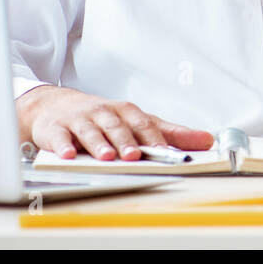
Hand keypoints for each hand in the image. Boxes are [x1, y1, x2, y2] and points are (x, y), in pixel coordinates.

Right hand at [16, 85, 214, 160]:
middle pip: (118, 127)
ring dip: (99, 144)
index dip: (157, 139)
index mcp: (127, 112)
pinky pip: (59, 138)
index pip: (145, 124)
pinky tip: (68, 155)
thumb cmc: (103, 117)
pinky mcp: (55, 130)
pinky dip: (62, 147)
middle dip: (127, 141)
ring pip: (91, 131)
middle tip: (135, 155)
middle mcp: (105, 114)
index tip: (170, 153)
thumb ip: (171, 133)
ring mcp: (79, 120)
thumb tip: (207, 141)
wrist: (56, 106)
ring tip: (108, 157)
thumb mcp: (137, 122)